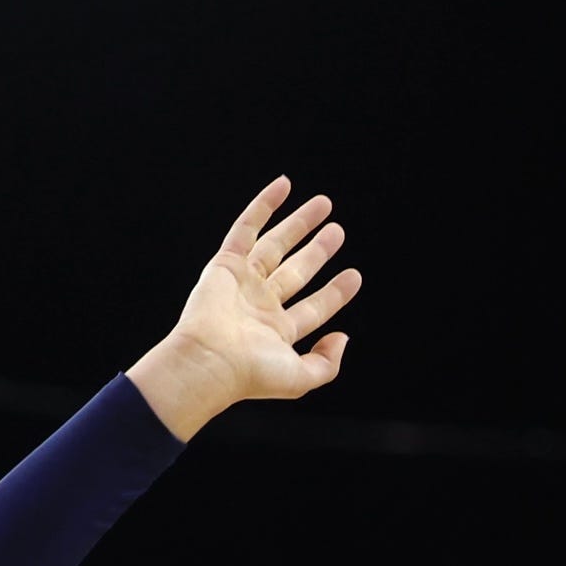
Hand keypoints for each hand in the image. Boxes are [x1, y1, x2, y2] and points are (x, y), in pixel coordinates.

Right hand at [126, 179, 363, 438]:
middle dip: (317, 250)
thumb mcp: (301, 379)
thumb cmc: (251, 374)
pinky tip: (283, 186)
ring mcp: (242, 283)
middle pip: (296, 270)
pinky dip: (263, 205)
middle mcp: (259, 305)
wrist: (210, 361)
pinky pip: (246, 228)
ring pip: (275, 245)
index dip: (335, 293)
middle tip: (337, 231)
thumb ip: (327, 363)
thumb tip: (344, 339)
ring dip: (298, 224)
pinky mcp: (225, 264)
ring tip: (324, 205)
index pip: (314, 307)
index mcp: (276, 332)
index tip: (355, 276)